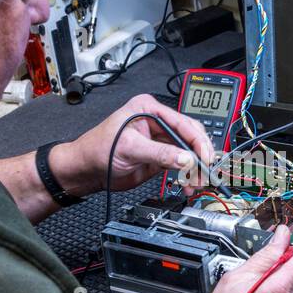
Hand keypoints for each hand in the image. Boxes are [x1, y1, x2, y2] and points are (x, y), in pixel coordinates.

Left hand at [52, 94, 216, 197]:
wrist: (87, 170)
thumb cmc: (97, 150)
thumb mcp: (130, 149)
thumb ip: (160, 153)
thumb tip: (185, 158)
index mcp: (149, 109)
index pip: (183, 122)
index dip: (197, 140)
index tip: (204, 157)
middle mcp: (158, 122)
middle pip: (190, 136)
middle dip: (199, 156)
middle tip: (205, 172)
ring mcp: (161, 140)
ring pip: (189, 152)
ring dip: (195, 168)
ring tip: (195, 182)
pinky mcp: (161, 156)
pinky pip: (181, 164)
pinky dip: (187, 175)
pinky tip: (187, 183)